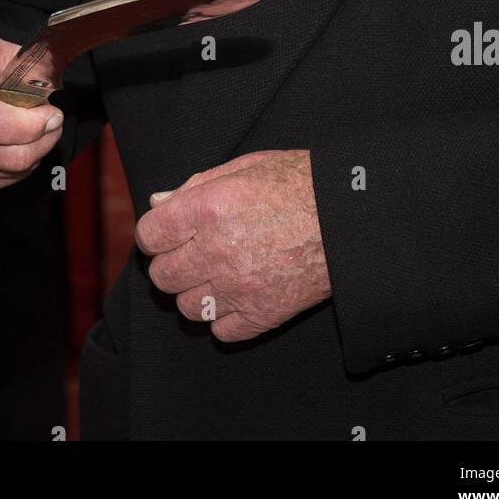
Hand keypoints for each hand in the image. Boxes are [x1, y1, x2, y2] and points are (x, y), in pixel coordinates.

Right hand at [0, 36, 63, 197]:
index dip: (31, 124)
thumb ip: (20, 61)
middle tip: (51, 118)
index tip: (51, 112)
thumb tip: (50, 83)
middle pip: (12, 155)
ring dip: (35, 150)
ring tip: (29, 125)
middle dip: (45, 137)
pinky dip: (19, 163)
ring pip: (15, 171)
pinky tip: (10, 141)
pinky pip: (5, 180)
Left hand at [135, 149, 330, 341]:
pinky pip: (220, 331)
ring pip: (186, 308)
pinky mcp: (262, 314)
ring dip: (195, 292)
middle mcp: (218, 251)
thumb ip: (195, 186)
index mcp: (210, 208)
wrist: (349, 217)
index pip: (150, 235)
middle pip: (162, 276)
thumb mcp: (246, 167)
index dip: (155, 233)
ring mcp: (239, 288)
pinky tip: (237, 295)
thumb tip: (159, 203)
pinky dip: (223, 317)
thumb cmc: (300, 184)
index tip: (167, 233)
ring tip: (217, 274)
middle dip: (172, 263)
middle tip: (193, 252)